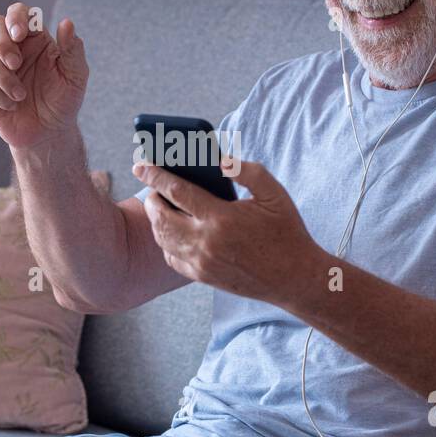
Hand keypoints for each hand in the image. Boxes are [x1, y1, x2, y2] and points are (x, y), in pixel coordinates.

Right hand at [0, 2, 88, 149]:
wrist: (50, 133)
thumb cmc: (64, 100)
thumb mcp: (75, 75)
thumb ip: (72, 49)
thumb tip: (66, 22)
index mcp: (35, 38)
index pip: (19, 13)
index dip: (16, 18)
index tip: (21, 33)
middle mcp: (14, 48)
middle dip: (1, 40)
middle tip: (15, 62)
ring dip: (5, 76)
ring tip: (21, 95)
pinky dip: (0, 95)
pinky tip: (13, 105)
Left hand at [133, 158, 321, 305]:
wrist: (294, 277)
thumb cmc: (286, 231)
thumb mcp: (273, 194)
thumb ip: (246, 171)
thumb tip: (219, 159)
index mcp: (222, 218)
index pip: (177, 191)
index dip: (156, 174)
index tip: (141, 163)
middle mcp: (206, 242)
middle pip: (161, 217)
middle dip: (151, 198)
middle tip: (152, 186)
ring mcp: (202, 262)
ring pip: (163, 239)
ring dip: (156, 220)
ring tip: (159, 204)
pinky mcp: (202, 276)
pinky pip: (171, 257)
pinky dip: (165, 241)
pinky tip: (172, 230)